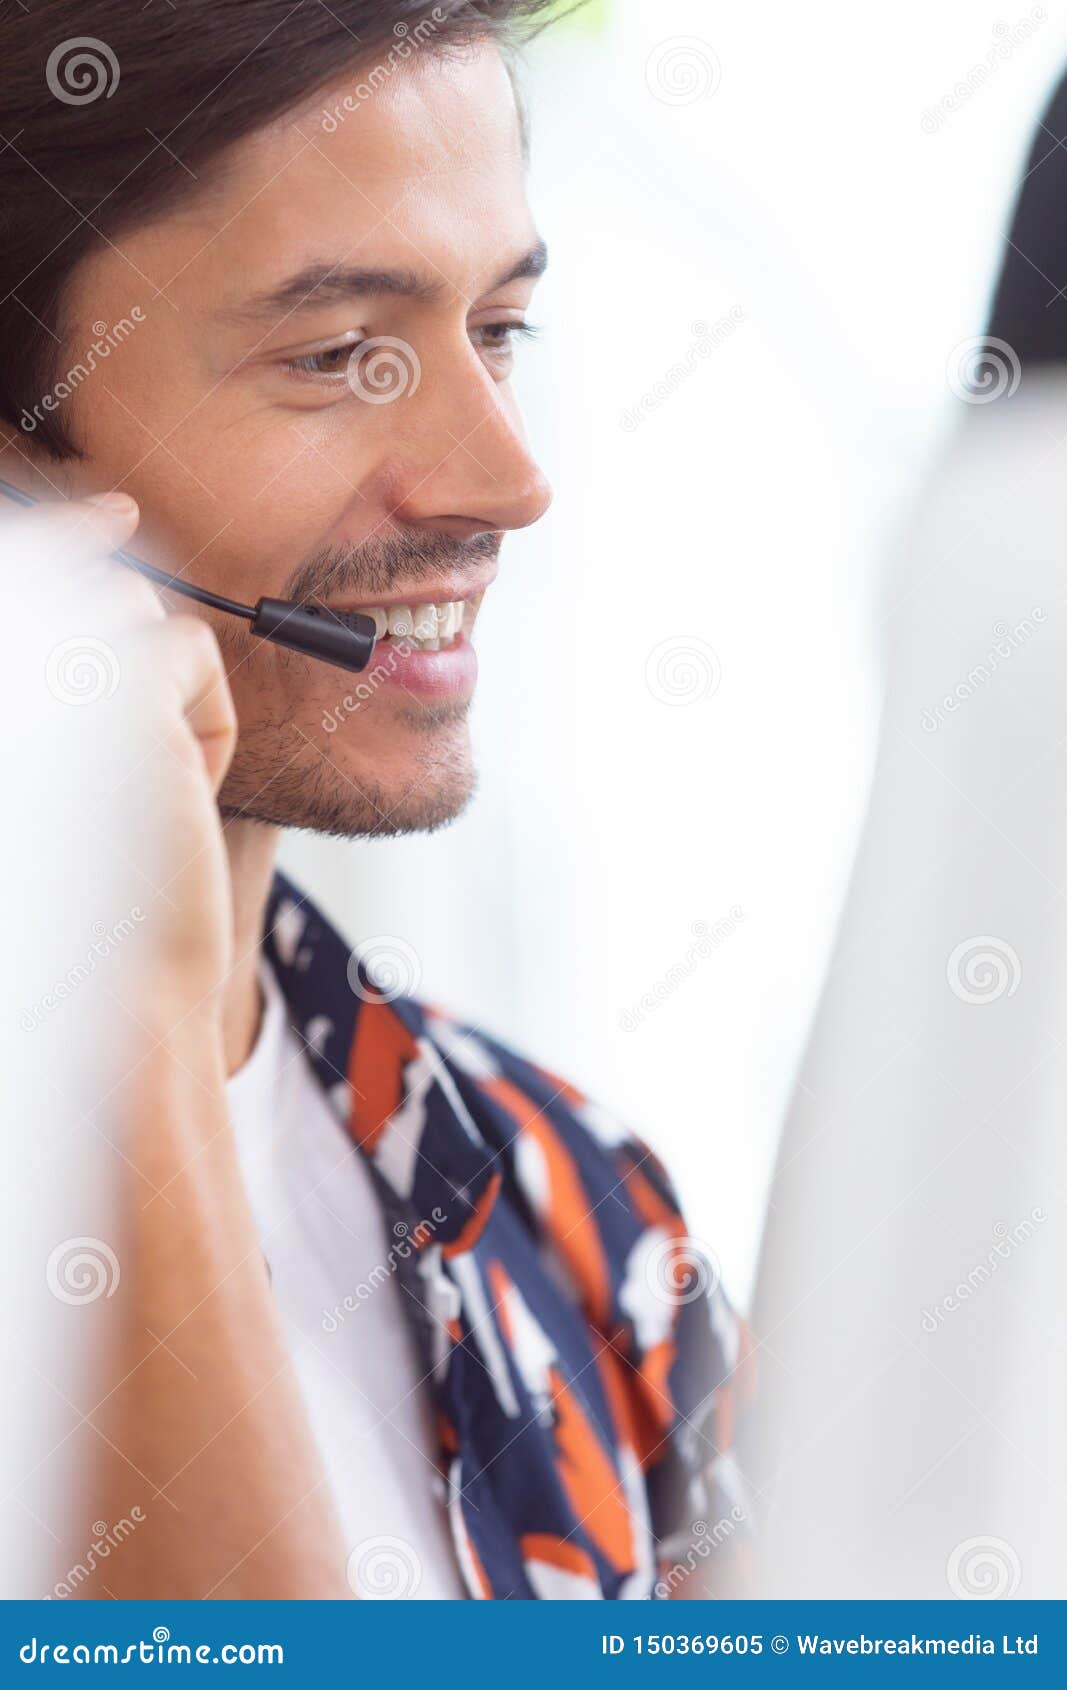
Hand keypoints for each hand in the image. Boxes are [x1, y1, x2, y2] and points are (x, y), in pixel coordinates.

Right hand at [5, 490, 236, 1016]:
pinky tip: (181, 795)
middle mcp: (12, 653)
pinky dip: (210, 722)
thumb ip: (74, 671)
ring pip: (139, 613)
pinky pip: (189, 651)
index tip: (114, 508)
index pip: (25, 563)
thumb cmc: (95, 891)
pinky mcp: (109, 680)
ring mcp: (40, 661)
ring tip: (144, 791)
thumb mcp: (75, 761)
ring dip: (168, 699)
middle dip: (135, 655)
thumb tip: (110, 544)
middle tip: (153, 744)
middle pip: (87, 585)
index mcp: (10, 686)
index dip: (62, 530)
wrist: (117, 984)